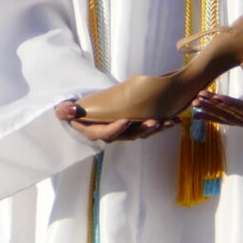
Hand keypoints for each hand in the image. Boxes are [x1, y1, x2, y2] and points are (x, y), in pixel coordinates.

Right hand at [59, 98, 178, 143]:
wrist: (86, 107)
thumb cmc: (76, 109)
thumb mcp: (66, 109)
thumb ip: (66, 110)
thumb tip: (70, 108)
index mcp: (95, 132)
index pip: (105, 134)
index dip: (115, 129)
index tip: (126, 120)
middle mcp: (113, 135)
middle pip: (129, 135)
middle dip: (142, 129)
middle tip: (154, 122)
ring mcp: (125, 132)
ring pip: (142, 133)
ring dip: (156, 128)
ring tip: (169, 121)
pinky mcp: (135, 126)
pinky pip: (149, 127)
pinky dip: (162, 124)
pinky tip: (176, 119)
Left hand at [190, 78, 242, 132]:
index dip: (231, 104)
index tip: (216, 97)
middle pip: (234, 115)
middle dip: (214, 107)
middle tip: (198, 97)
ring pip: (228, 119)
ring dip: (210, 112)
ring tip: (193, 104)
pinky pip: (227, 121)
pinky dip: (212, 117)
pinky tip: (197, 115)